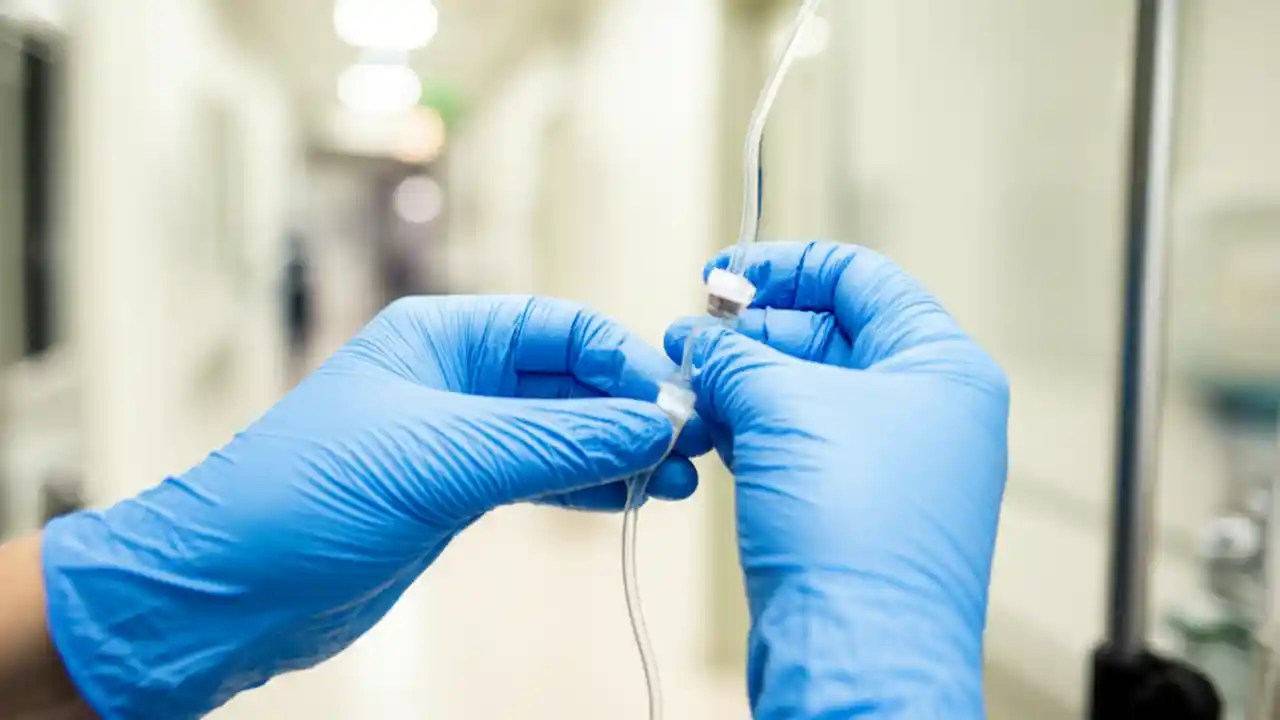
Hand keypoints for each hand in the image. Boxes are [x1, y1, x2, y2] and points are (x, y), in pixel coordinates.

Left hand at [42, 295, 709, 718]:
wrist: (227, 591)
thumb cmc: (303, 498)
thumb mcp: (442, 458)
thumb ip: (555, 440)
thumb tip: (652, 424)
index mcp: (441, 335)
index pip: (560, 329)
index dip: (624, 361)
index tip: (675, 402)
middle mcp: (453, 377)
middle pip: (569, 379)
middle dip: (630, 410)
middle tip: (694, 446)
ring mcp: (457, 438)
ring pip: (561, 433)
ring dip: (617, 453)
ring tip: (676, 481)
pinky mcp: (454, 494)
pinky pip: (540, 478)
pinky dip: (586, 488)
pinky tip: (629, 499)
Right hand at [666, 242, 1007, 717]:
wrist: (854, 655)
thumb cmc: (859, 539)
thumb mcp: (785, 410)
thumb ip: (736, 357)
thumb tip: (700, 340)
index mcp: (941, 366)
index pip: (861, 279)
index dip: (786, 268)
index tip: (725, 275)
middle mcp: (925, 411)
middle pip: (828, 336)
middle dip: (751, 334)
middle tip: (691, 338)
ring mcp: (888, 463)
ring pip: (804, 395)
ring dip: (741, 383)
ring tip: (685, 380)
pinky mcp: (848, 508)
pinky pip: (794, 446)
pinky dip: (748, 429)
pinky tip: (704, 424)